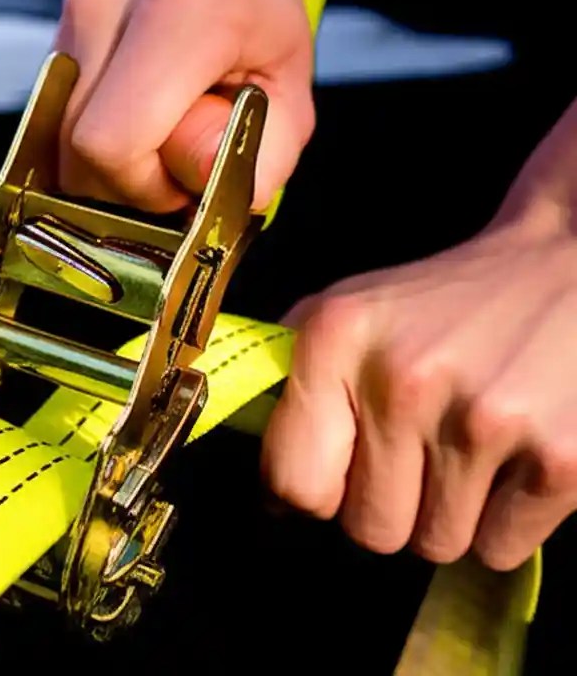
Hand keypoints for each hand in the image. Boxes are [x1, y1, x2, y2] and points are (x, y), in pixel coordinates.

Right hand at [53, 0, 315, 213]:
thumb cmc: (263, 31)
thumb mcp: (290, 100)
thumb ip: (260, 157)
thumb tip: (198, 192)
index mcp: (183, 8)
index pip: (112, 145)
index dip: (144, 186)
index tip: (184, 177)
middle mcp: (111, 1)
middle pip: (76, 152)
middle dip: (124, 181)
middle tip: (175, 158)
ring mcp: (74, 14)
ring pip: (56, 143)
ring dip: (104, 164)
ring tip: (156, 135)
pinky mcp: (56, 30)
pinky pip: (54, 123)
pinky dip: (90, 142)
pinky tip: (130, 120)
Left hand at [262, 98, 576, 569]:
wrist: (564, 262)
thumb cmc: (442, 302)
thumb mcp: (347, 311)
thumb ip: (289, 383)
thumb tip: (266, 486)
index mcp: (337, 338)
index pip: (293, 482)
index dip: (312, 495)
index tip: (334, 478)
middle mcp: (405, 379)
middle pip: (368, 529)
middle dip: (389, 506)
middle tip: (417, 455)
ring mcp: (486, 420)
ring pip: (436, 544)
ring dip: (448, 514)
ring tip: (468, 449)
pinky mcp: (559, 458)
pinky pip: (500, 549)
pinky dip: (506, 523)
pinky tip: (512, 459)